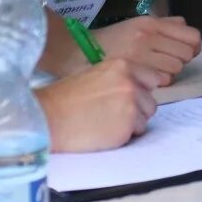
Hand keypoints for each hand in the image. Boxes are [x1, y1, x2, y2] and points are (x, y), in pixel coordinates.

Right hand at [36, 58, 157, 150]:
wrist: (50, 117)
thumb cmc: (66, 98)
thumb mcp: (95, 75)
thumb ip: (119, 79)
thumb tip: (137, 89)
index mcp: (122, 66)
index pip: (152, 78)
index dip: (141, 91)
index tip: (131, 98)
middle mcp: (130, 82)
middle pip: (150, 101)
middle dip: (137, 110)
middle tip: (113, 114)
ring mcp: (131, 104)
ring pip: (145, 118)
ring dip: (131, 124)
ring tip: (106, 122)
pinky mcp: (128, 125)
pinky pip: (136, 134)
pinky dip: (123, 136)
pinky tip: (104, 131)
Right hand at [91, 16, 200, 84]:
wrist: (77, 55)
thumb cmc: (110, 42)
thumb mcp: (137, 25)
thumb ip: (164, 26)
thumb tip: (187, 29)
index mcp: (150, 23)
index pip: (191, 36)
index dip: (192, 47)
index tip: (184, 53)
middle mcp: (147, 37)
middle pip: (186, 55)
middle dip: (179, 61)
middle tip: (163, 65)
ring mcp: (141, 56)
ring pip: (175, 70)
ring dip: (168, 75)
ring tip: (152, 74)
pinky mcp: (135, 75)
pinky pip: (162, 84)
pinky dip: (157, 85)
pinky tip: (145, 82)